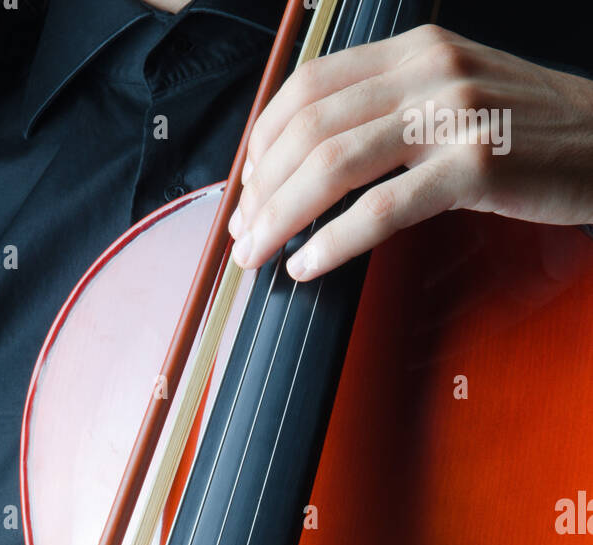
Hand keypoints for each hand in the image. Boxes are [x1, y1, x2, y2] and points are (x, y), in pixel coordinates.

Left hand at [229, 24, 592, 281]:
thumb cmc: (531, 134)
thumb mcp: (456, 97)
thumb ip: (391, 111)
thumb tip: (316, 158)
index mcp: (416, 52)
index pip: (310, 86)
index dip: (263, 141)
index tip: (245, 187)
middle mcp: (429, 73)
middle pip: (311, 126)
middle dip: (261, 187)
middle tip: (240, 232)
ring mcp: (453, 118)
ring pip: (335, 164)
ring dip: (281, 215)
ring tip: (257, 253)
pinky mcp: (476, 169)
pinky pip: (381, 209)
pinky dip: (331, 242)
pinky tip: (306, 264)